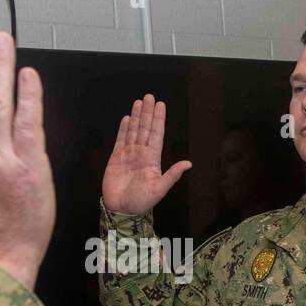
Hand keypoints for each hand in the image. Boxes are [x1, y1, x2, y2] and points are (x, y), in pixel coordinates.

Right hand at [101, 93, 191, 215]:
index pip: (157, 134)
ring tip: (139, 102)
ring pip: (134, 131)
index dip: (159, 119)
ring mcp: (129, 154)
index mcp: (153, 158)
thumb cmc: (141, 201)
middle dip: (148, 112)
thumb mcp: (159, 189)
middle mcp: (141, 153)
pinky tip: (127, 118)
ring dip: (137, 116)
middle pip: (145, 128)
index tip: (161, 105)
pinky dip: (124, 129)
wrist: (121, 209)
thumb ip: (172, 175)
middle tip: (149, 96)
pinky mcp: (116, 158)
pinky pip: (121, 139)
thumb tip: (189, 163)